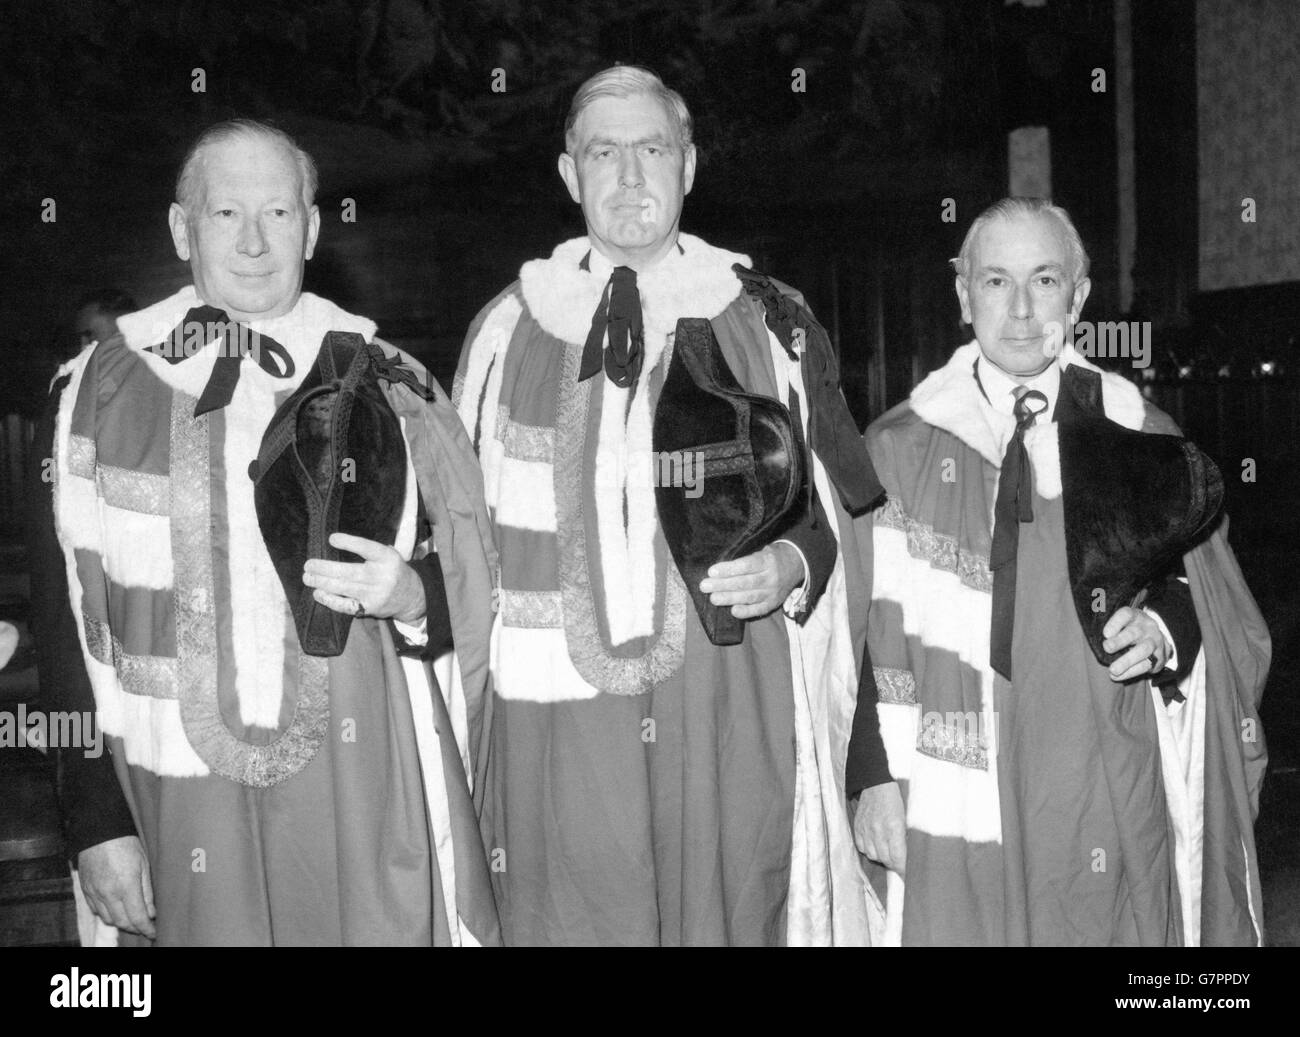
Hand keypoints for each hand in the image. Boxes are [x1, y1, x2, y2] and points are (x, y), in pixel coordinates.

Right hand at [77, 835, 154, 938]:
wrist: (99, 831)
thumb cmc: (125, 844)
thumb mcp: (144, 864)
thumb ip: (147, 891)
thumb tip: (151, 913)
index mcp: (126, 886)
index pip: (137, 917)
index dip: (147, 929)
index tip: (154, 933)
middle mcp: (108, 893)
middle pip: (122, 922)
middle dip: (135, 928)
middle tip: (146, 927)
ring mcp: (94, 893)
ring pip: (108, 919)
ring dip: (121, 922)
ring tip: (133, 918)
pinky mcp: (85, 890)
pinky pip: (96, 910)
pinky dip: (108, 914)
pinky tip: (117, 909)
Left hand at [302, 533, 425, 623]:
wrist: (411, 597)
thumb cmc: (393, 571)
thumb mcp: (389, 555)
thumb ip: (368, 549)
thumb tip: (334, 541)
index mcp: (387, 558)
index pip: (367, 548)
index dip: (349, 543)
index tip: (331, 539)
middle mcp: (382, 576)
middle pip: (349, 572)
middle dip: (325, 568)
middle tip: (308, 564)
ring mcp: (375, 594)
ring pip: (344, 588)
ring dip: (322, 582)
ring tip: (308, 577)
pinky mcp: (369, 609)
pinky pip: (346, 605)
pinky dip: (330, 600)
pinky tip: (318, 593)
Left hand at [697, 542, 803, 620]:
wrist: (796, 565)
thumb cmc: (771, 556)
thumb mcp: (761, 550)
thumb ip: (745, 559)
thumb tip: (719, 569)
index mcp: (767, 560)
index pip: (745, 565)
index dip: (728, 569)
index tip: (711, 571)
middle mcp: (771, 577)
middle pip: (745, 582)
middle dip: (723, 585)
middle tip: (705, 586)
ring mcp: (773, 592)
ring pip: (750, 597)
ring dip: (729, 598)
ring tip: (713, 598)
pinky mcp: (774, 603)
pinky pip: (759, 610)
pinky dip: (746, 612)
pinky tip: (733, 611)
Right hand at [852, 782, 906, 875]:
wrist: (876, 785)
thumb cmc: (895, 800)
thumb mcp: (906, 818)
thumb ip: (905, 837)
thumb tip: (906, 855)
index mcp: (894, 828)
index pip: (898, 858)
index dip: (903, 869)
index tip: (906, 873)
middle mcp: (878, 831)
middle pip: (885, 860)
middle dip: (893, 864)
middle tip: (898, 864)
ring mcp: (866, 830)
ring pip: (873, 856)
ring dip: (881, 858)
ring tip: (887, 853)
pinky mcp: (858, 828)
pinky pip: (862, 848)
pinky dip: (869, 850)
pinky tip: (875, 846)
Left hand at [1102, 606, 1170, 681]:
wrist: (1156, 639)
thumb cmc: (1130, 629)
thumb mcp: (1122, 622)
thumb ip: (1109, 626)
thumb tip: (1092, 633)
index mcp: (1135, 616)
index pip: (1126, 614)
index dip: (1115, 623)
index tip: (1105, 633)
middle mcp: (1146, 627)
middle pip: (1133, 633)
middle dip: (1119, 641)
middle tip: (1106, 648)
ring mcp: (1155, 641)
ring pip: (1143, 650)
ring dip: (1126, 661)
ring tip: (1113, 670)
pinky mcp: (1159, 657)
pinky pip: (1146, 665)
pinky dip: (1130, 672)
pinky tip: (1118, 676)